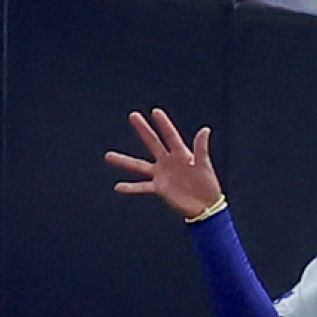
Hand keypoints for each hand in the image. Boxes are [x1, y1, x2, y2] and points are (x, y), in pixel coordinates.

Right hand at [104, 108, 223, 218]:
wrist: (205, 205)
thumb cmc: (208, 184)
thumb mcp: (205, 165)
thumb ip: (201, 149)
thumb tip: (205, 129)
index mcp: (182, 154)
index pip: (170, 135)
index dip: (164, 124)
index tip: (155, 111)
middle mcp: (168, 161)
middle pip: (153, 142)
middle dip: (143, 129)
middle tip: (133, 115)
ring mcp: (161, 174)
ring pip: (139, 165)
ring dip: (124, 161)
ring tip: (108, 155)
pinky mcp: (159, 188)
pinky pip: (142, 187)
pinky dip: (130, 187)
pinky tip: (118, 186)